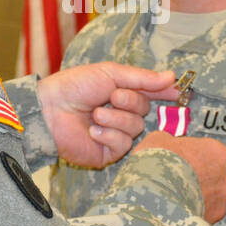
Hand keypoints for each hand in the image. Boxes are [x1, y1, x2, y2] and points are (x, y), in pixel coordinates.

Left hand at [37, 62, 179, 168]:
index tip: (176, 91)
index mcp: (121, 93)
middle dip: (130, 101)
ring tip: (95, 114)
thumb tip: (172, 77)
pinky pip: (123, 145)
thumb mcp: (110, 73)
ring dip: (116, 118)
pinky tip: (93, 130)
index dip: (163, 92)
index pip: (150, 94)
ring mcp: (114, 134)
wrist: (49, 109)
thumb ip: (142, 78)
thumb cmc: (74, 87)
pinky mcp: (107, 153)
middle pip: (144, 110)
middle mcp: (120, 114)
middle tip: (112, 97)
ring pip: (135, 128)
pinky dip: (109, 135)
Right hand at [135, 131, 225, 223]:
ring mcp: (220, 201)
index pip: (210, 153)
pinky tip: (175, 209)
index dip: (193, 157)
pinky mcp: (211, 220)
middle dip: (198, 179)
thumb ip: (170, 142)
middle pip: (214, 177)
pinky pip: (202, 215)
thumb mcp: (159, 140)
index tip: (181, 160)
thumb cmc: (157, 164)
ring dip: (196, 198)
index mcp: (219, 153)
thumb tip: (165, 145)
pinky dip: (191, 213)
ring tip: (173, 197)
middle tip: (178, 180)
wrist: (151, 193)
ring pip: (210, 199)